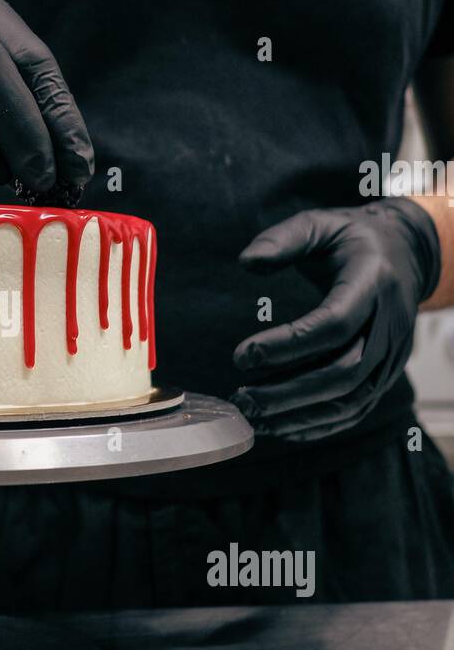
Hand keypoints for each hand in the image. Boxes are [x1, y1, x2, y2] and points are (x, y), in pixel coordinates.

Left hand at [231, 199, 440, 441]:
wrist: (407, 255)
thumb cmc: (353, 239)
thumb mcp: (321, 223)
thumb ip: (284, 238)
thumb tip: (246, 261)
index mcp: (373, 283)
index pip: (333, 325)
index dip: (287, 345)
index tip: (242, 356)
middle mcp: (389, 324)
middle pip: (344, 372)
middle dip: (289, 392)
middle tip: (242, 397)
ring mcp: (392, 355)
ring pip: (351, 400)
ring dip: (299, 415)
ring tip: (253, 415)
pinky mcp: (387, 375)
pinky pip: (356, 410)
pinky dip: (318, 425)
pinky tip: (281, 426)